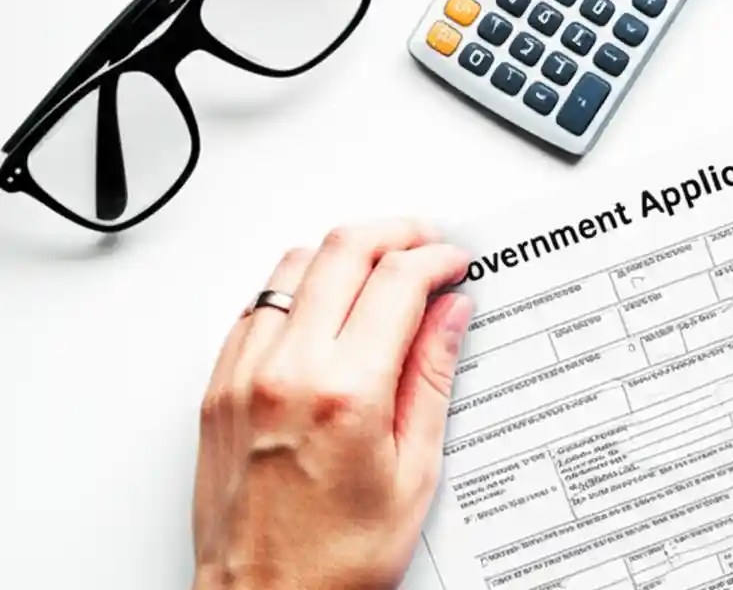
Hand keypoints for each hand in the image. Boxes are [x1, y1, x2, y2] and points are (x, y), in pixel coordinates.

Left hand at [192, 220, 472, 589]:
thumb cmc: (337, 560)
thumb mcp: (414, 472)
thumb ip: (430, 378)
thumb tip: (450, 315)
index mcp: (345, 393)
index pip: (397, 281)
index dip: (436, 258)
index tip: (455, 263)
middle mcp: (286, 372)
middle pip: (342, 251)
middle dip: (394, 234)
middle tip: (425, 244)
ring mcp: (243, 375)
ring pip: (293, 266)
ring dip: (342, 254)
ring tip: (379, 272)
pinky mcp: (218, 388)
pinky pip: (257, 307)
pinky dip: (298, 290)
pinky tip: (326, 310)